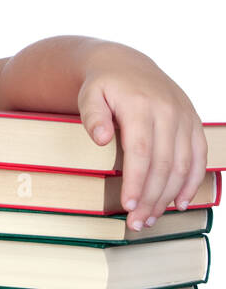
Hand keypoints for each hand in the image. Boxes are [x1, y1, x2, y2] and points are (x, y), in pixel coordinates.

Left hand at [76, 44, 207, 231]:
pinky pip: (199, 158)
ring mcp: (185, 119)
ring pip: (183, 166)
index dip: (137, 181)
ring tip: (151, 219)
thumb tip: (100, 139)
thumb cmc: (104, 85)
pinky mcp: (193, 124)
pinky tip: (180, 203)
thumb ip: (92, 115)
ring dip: (169, 197)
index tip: (128, 205)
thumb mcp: (89, 94)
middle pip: (164, 164)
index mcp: (141, 106)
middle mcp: (169, 113)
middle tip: (136, 223)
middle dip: (151, 198)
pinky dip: (192, 183)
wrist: (127, 64)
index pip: (141, 152)